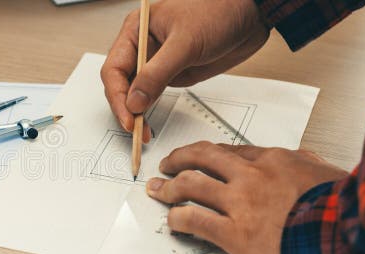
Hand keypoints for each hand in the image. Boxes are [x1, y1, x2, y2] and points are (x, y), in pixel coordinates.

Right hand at [102, 0, 269, 140]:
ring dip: (136, 112)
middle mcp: (142, 47)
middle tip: (135, 129)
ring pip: (134, 92)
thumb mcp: (185, 42)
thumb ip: (158, 73)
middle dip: (125, 107)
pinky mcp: (172, 73)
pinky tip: (151, 121)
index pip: (114, 68)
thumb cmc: (219, 10)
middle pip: (120, 83)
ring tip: (142, 130)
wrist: (249, 14)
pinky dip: (150, 110)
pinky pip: (153, 94)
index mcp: (136, 31)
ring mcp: (156, 61)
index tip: (129, 117)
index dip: (118, 96)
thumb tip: (135, 101)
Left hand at [145, 142, 347, 253]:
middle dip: (179, 159)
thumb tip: (297, 160)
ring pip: (190, 185)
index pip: (230, 151)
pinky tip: (172, 221)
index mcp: (273, 160)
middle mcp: (250, 176)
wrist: (344, 236)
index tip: (199, 157)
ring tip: (158, 190)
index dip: (208, 154)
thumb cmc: (339, 207)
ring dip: (168, 187)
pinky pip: (194, 220)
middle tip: (167, 164)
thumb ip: (301, 163)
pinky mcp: (233, 232)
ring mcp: (239, 203)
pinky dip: (177, 219)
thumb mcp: (322, 171)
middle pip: (202, 158)